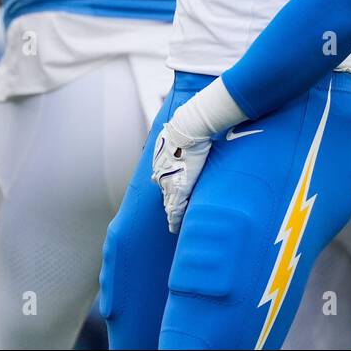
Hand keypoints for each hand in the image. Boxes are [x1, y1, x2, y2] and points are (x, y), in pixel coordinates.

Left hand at [150, 119, 212, 233]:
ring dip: (170, 215)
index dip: (166, 186)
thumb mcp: (180, 131)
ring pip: (168, 203)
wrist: (188, 128)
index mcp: (161, 161)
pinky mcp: (180, 188)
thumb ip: (181, 133)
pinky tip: (174, 228)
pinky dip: (174, 219)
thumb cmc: (187, 127)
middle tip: (169, 214)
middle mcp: (162, 173)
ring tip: (172, 226)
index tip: (167, 194)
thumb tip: (189, 122)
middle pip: (164, 193)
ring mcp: (169, 181)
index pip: (162, 178)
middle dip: (167, 202)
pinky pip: (175, 208)